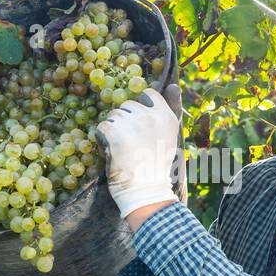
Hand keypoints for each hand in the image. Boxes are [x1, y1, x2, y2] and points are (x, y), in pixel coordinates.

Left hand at [96, 83, 181, 219]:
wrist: (147, 192)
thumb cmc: (158, 167)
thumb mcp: (171, 137)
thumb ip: (171, 109)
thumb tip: (174, 84)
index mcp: (166, 116)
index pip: (148, 94)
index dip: (140, 107)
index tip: (139, 124)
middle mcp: (150, 117)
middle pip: (127, 105)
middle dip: (125, 121)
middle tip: (132, 143)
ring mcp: (132, 125)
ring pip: (113, 115)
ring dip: (113, 130)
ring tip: (123, 149)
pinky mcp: (115, 134)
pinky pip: (101, 126)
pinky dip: (102, 139)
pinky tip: (112, 152)